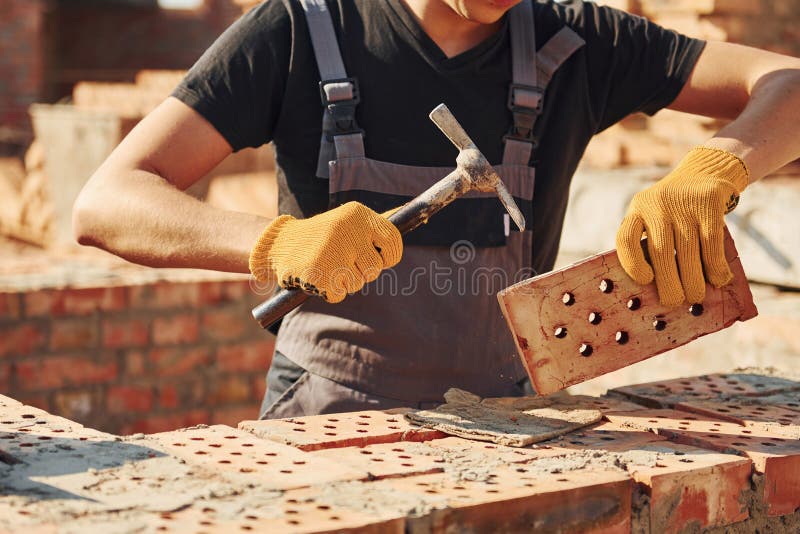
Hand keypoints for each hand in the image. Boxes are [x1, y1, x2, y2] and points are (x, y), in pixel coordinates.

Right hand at [249, 202, 401, 302]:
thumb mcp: (349, 221)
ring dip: (344, 281)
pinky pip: (338, 294)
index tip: (381, 259)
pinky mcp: (318, 275)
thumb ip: (378, 225)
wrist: (280, 244)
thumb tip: (415, 214)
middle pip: (375, 269)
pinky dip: (329, 291)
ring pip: (357, 284)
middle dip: (362, 272)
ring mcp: (332, 253)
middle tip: (343, 261)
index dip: (389, 256)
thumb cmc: (323, 235)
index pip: (393, 241)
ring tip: (327, 265)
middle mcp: (346, 231)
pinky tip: (318, 276)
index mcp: (357, 215)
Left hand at [615, 147, 748, 305]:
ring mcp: (683, 203)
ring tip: (696, 298)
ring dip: (694, 279)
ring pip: (688, 250)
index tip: (646, 281)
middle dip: (669, 282)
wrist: (703, 173)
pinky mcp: (708, 203)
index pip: (625, 238)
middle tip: (675, 302)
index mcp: (637, 210)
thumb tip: (657, 291)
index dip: (632, 263)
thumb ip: (650, 244)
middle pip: (660, 251)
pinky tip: (718, 280)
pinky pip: (711, 241)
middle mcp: (656, 205)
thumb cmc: (674, 210)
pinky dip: (715, 265)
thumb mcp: (653, 217)